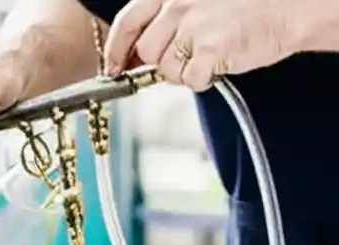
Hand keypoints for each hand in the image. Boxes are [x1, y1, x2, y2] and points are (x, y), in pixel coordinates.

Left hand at [103, 0, 308, 90]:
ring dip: (182, 72)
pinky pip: (189, 79)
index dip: (116, 48)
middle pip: (146, 50)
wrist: (289, 10)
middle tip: (184, 61)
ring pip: (165, 68)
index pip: (128, 21)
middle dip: (160, 62)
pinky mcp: (209, 49)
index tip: (114, 67)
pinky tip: (218, 64)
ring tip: (208, 57)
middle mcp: (178, 5)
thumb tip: (132, 57)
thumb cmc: (245, 8)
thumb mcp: (197, 3)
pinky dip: (201, 79)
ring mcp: (192, 26)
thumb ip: (165, 22)